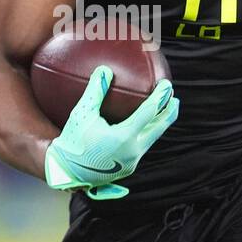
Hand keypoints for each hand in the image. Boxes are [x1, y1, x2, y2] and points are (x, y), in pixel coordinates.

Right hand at [44, 65, 178, 200]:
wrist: (68, 172)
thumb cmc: (73, 141)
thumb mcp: (82, 114)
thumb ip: (95, 91)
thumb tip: (105, 69)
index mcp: (123, 137)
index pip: (149, 112)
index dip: (160, 96)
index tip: (166, 84)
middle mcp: (132, 151)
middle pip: (159, 128)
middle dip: (169, 111)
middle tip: (174, 97)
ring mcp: (132, 161)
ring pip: (153, 138)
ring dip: (161, 123)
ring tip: (165, 110)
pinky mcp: (129, 167)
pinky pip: (143, 146)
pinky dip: (148, 133)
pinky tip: (146, 126)